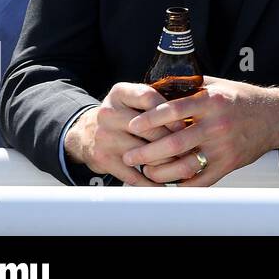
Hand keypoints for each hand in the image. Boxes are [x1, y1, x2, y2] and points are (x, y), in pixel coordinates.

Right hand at [65, 82, 179, 186]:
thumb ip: (156, 100)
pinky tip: (165, 184)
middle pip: (149, 129)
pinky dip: (151, 183)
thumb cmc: (122, 114)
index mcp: (119, 93)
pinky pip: (132, 175)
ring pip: (144, 154)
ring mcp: (104, 137)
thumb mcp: (132, 98)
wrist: (86, 133)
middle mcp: (108, 113)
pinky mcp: (103, 159)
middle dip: (173, 141)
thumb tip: (192, 111)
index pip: (148, 98)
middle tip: (190, 148)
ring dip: (166, 162)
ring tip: (182, 164)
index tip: (184, 124)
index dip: (170, 113)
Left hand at [122, 77, 278, 186]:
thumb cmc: (241, 99)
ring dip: (160, 171)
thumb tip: (156, 88)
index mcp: (211, 100)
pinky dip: (182, 184)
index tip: (132, 125)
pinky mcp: (229, 164)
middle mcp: (217, 124)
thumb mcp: (216, 85)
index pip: (173, 110)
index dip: (149, 119)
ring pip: (184, 165)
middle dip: (146, 152)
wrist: (274, 117)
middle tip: (130, 154)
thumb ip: (188, 87)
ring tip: (146, 171)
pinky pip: (200, 180)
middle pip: (174, 142)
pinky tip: (168, 183)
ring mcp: (223, 146)